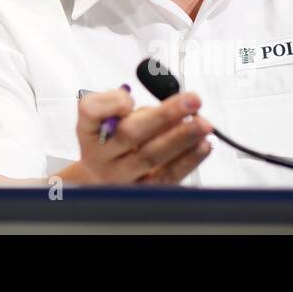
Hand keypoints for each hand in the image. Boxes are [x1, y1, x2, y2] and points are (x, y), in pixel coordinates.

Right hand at [58, 87, 212, 184]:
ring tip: (203, 123)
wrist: (100, 179)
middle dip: (164, 115)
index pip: (91, 112)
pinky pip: (168, 176)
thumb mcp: (102, 117)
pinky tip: (203, 145)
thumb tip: (155, 104)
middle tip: (192, 100)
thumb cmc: (107, 139)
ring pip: (152, 157)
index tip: (130, 99)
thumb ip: (119, 103)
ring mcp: (122, 176)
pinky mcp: (143, 192)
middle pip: (130, 134)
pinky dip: (189, 159)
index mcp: (89, 130)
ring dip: (182, 138)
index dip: (112, 104)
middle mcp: (101, 155)